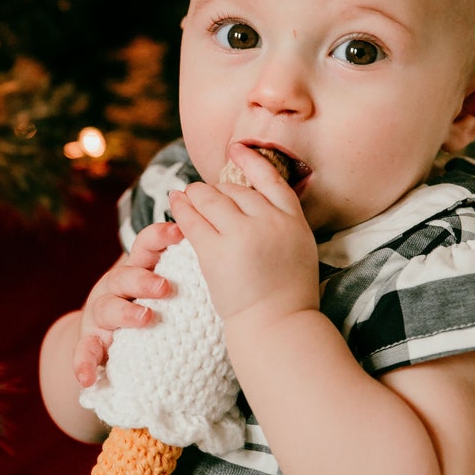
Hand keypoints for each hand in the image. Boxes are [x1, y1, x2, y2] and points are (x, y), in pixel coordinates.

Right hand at [74, 221, 181, 386]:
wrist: (107, 341)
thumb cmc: (151, 309)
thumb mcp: (166, 292)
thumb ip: (189, 282)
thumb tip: (233, 277)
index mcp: (139, 270)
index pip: (146, 246)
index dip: (160, 236)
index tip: (179, 232)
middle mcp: (116, 288)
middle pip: (125, 275)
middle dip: (144, 279)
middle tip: (165, 287)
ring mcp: (101, 315)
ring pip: (107, 309)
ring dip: (125, 313)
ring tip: (145, 319)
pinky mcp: (89, 342)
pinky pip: (84, 351)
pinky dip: (84, 362)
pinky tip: (88, 377)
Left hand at [168, 143, 317, 327]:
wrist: (278, 325)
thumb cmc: (289, 294)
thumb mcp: (300, 248)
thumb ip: (283, 222)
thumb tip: (258, 201)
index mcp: (294, 220)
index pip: (271, 179)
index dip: (251, 161)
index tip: (235, 149)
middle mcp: (269, 221)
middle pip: (235, 190)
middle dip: (216, 190)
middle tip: (202, 194)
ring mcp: (242, 235)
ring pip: (210, 198)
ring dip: (194, 194)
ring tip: (183, 194)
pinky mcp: (216, 251)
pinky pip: (192, 219)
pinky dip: (181, 207)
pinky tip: (174, 201)